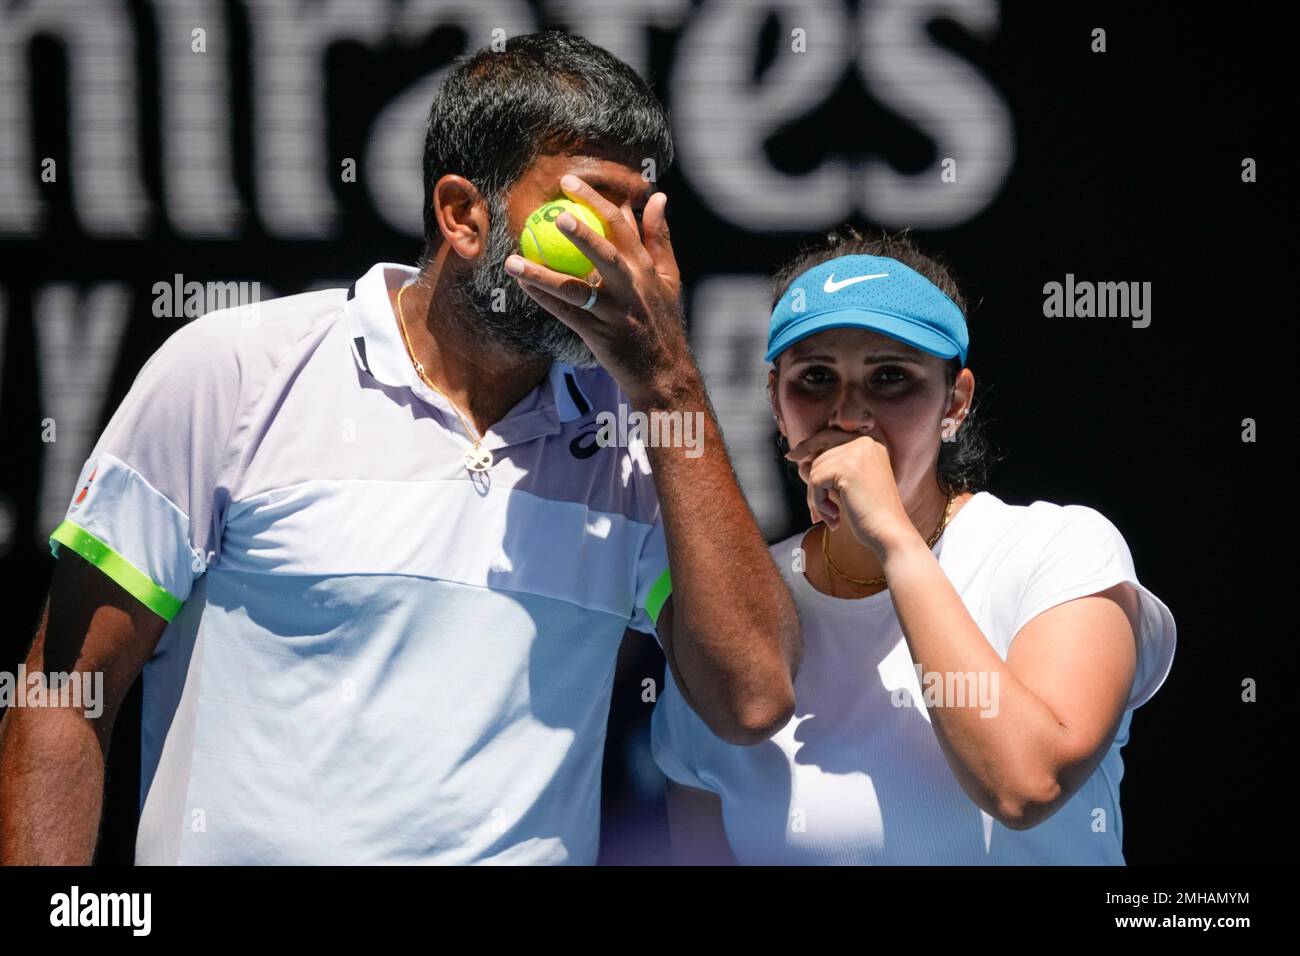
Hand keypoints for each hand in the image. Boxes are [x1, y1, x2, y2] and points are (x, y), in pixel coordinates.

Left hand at [505, 174, 693, 407]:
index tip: (569, 181)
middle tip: (550, 212)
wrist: (664, 371)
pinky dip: (544, 299)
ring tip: (513, 258)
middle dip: (579, 230)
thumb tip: (657, 196)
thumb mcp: (669, 276)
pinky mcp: (600, 335)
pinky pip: (566, 314)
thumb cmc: (662, 319)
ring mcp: (615, 312)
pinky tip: (522, 285)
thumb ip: (659, 236)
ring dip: (542, 273)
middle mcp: (632, 287)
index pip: (621, 225)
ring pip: (576, 289)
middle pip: (604, 252)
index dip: (595, 200)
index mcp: (646, 267)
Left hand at [784, 429, 916, 557]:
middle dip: (813, 484)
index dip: (809, 445)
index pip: (830, 435)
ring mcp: (857, 453)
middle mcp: (866, 443)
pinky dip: (819, 502)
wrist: (889, 532)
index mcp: (871, 444)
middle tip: (814, 511)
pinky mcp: (848, 467)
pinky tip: (834, 516)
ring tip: (832, 516)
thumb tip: (799, 462)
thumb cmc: (871, 514)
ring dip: (817, 498)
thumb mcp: (846, 487)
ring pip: (815, 470)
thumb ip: (826, 472)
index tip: (792, 456)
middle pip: (820, 455)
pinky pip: (816, 481)